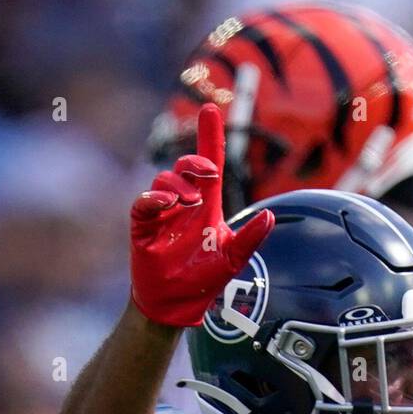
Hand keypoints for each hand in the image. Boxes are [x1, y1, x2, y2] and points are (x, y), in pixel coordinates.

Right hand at [130, 103, 273, 327]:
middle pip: (186, 167)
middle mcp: (183, 203)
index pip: (208, 165)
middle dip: (196, 162)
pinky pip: (144, 202)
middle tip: (209, 173)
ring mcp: (161, 213)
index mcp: (206, 206)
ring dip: (178, 184)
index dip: (209, 137)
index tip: (211, 109)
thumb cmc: (203, 280)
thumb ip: (250, 239)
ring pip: (165, 180)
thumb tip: (269, 217)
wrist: (176, 304)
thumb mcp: (232, 258)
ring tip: (189, 201)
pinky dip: (153, 198)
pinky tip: (166, 203)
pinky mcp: (143, 225)